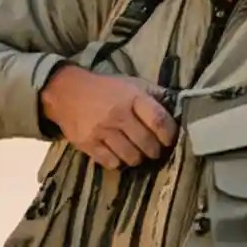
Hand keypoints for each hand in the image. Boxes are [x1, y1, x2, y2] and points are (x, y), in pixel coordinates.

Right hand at [40, 65, 176, 169]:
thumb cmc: (106, 89)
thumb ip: (155, 94)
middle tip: (154, 149)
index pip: (160, 121)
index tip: (169, 139)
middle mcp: (118, 114)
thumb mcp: (132, 83)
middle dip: (155, 150)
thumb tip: (180, 104)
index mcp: (132, 97)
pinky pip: (112, 163)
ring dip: (138, 158)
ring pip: (132, 157)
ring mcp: (102, 131)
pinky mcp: (88, 143)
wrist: (66, 92)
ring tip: (137, 152)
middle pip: (148, 144)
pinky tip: (119, 153)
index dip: (170, 134)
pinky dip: (119, 162)